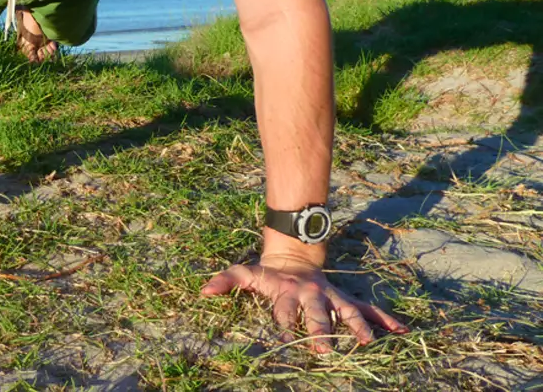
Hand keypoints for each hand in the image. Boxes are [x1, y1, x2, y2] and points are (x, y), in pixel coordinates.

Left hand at [200, 255, 408, 352]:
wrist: (294, 257)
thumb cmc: (268, 274)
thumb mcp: (245, 274)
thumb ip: (226, 281)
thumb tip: (203, 290)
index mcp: (287, 292)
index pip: (283, 308)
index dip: (282, 319)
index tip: (283, 334)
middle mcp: (312, 296)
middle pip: (317, 314)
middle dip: (320, 330)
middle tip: (324, 349)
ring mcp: (332, 298)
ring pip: (347, 312)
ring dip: (358, 326)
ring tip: (369, 342)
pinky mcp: (346, 301)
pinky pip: (368, 310)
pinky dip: (385, 319)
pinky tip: (403, 330)